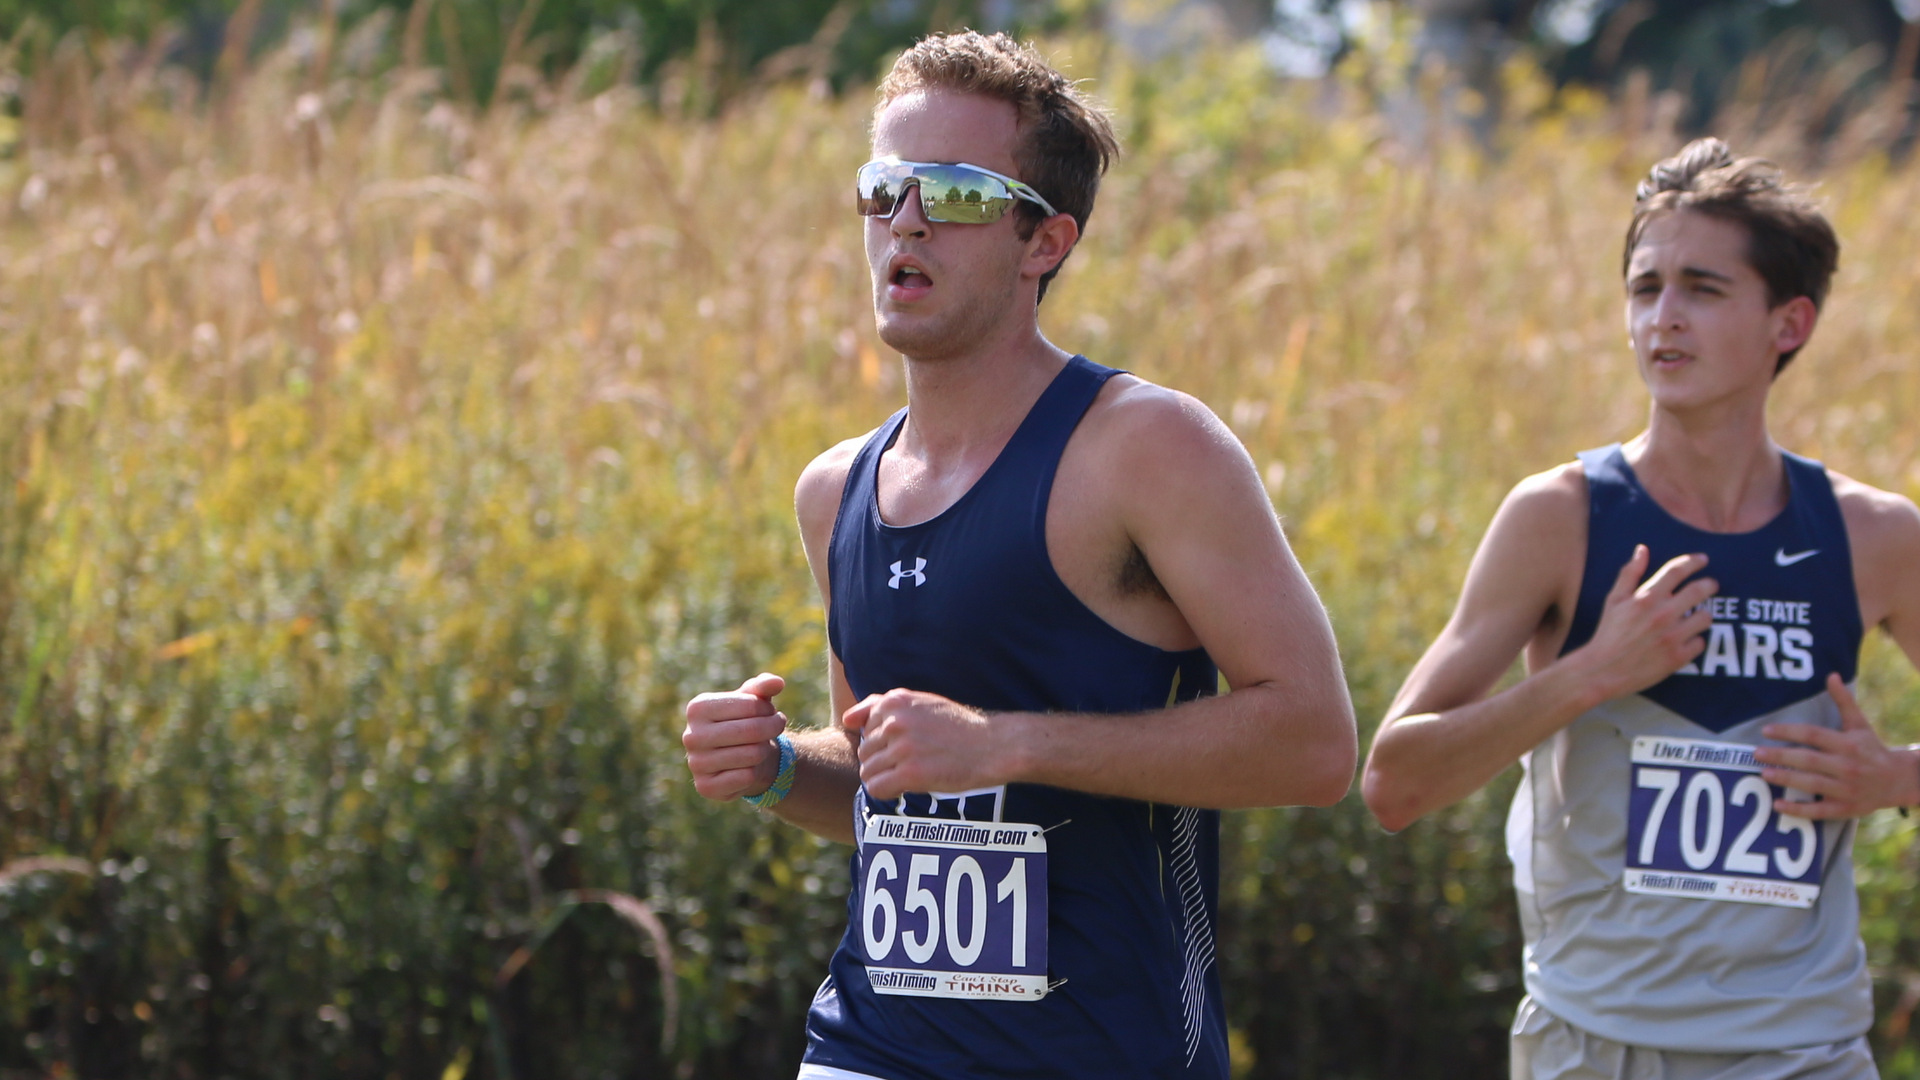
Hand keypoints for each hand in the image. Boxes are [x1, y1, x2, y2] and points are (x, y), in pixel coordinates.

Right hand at [682, 673, 786, 800]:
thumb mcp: (755, 700)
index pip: (751, 705)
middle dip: (773, 727)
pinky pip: (746, 777)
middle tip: (777, 726)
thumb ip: (764, 686)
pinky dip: (755, 772)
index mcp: (698, 708)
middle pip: (752, 730)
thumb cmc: (746, 722)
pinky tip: (749, 767)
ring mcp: (695, 763)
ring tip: (761, 746)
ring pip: (752, 754)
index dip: (769, 709)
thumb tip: (777, 682)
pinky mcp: (705, 786)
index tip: (770, 712)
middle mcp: (691, 735)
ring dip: (765, 750)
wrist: (741, 757)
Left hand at [842, 689, 1009, 801]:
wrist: (993, 745)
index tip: (908, 745)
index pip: (863, 728)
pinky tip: (906, 787)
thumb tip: (847, 719)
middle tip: (911, 762)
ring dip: (885, 777)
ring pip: (868, 770)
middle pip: (864, 751)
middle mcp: (895, 721)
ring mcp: (902, 747)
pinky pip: (876, 788)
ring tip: (910, 774)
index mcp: (894, 700)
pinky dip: (887, 791)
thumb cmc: (957, 726)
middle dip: (882, 761)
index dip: (884, 742)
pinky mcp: (911, 773)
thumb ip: (880, 706)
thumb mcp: (920, 702)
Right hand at [1573, 546, 1716, 702]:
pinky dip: (1695, 641)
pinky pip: (1700, 643)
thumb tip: (1642, 549)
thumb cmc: (1608, 634)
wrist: (1602, 670)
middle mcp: (1662, 615)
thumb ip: (1629, 574)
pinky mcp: (1677, 657)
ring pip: (1705, 617)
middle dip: (1709, 585)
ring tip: (1697, 617)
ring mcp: (1672, 637)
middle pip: (1698, 591)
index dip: (1693, 562)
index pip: (1676, 571)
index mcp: (1646, 598)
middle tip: (1711, 585)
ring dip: (1703, 615)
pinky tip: (1685, 641)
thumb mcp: (1614, 600)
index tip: (1702, 560)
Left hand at [1755, 673, 1919, 819]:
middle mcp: (1847, 766)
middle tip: (1756, 753)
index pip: (1814, 735)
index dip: (1789, 732)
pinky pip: (1819, 811)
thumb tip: (1831, 675)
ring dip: (1786, 779)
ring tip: (1764, 773)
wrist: (1898, 781)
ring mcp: (1846, 789)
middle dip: (1781, 756)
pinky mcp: (1845, 809)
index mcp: (1849, 744)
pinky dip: (1798, 810)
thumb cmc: (1871, 749)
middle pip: (1809, 760)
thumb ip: (1844, 701)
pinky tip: (1778, 805)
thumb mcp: (1859, 724)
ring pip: (1812, 784)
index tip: (1766, 730)